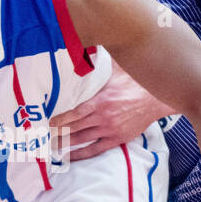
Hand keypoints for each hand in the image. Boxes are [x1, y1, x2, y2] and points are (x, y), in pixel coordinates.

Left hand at [48, 66, 169, 161]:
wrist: (158, 100)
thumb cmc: (137, 82)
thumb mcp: (117, 69)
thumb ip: (100, 61)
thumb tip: (88, 43)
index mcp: (100, 101)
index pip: (74, 113)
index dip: (59, 119)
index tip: (48, 121)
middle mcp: (103, 118)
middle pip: (74, 128)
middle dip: (57, 133)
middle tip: (42, 136)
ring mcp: (109, 130)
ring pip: (82, 140)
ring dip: (65, 144)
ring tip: (50, 147)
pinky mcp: (117, 139)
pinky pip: (95, 150)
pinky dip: (81, 155)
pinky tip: (69, 157)